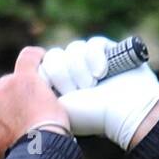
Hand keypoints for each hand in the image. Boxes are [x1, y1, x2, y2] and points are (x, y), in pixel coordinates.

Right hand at [0, 47, 69, 158]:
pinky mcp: (24, 77)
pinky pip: (29, 57)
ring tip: (41, 108)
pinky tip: (43, 62)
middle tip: (26, 114)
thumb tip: (2, 123)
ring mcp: (3, 86)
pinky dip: (37, 58)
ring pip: (14, 79)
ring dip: (26, 88)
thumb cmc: (21, 153)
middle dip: (8, 97)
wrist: (38, 150)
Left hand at [40, 36, 158, 150]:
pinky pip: (92, 43)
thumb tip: (32, 70)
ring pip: (73, 49)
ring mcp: (90, 62)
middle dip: (64, 74)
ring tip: (92, 85)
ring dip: (81, 68)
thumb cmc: (90, 115)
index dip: (48, 76)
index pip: (41, 66)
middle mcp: (73, 73)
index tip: (59, 93)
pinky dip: (95, 57)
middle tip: (77, 91)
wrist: (125, 112)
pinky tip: (102, 72)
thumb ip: (39, 88)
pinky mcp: (108, 52)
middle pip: (54, 55)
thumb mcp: (56, 105)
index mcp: (58, 87)